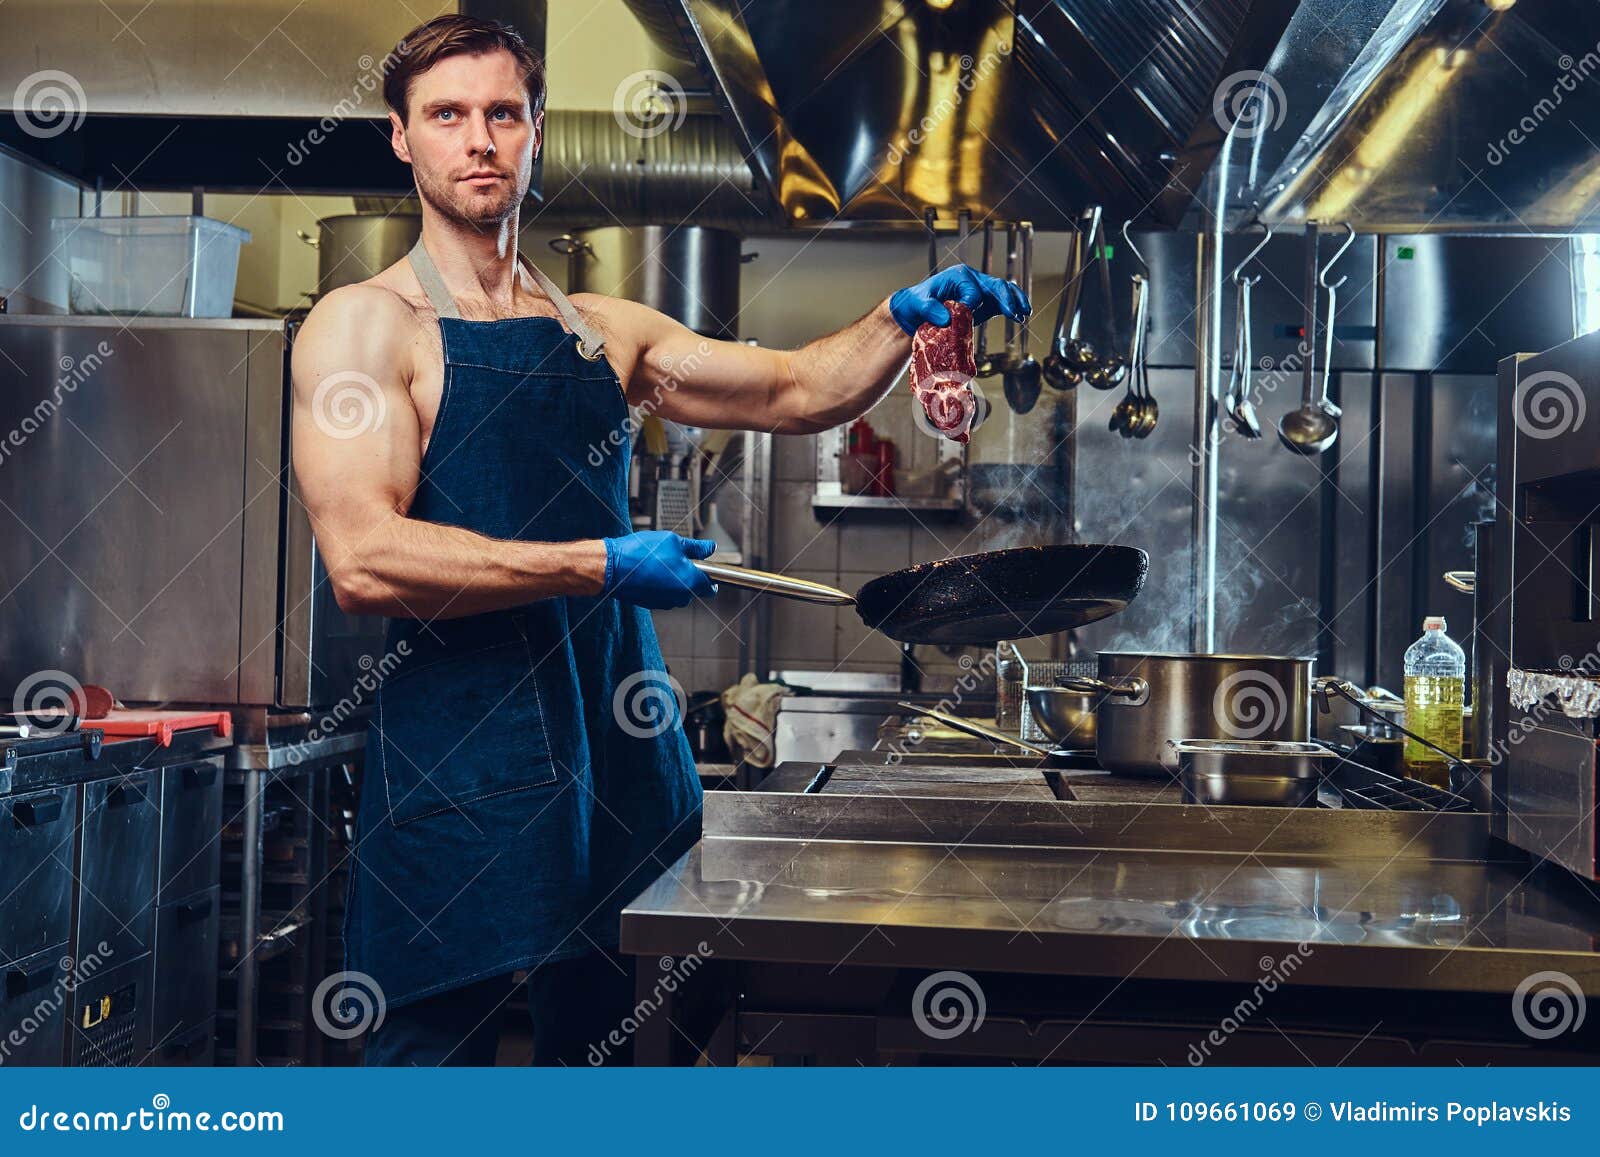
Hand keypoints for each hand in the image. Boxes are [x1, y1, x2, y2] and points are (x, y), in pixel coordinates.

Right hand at [601, 531, 717, 608]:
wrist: (612, 567)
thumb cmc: (641, 553)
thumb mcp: (673, 541)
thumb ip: (696, 547)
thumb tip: (710, 548)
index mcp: (690, 581)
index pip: (711, 588)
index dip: (710, 578)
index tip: (706, 570)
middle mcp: (680, 596)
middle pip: (693, 589)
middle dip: (688, 576)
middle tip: (676, 559)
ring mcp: (665, 602)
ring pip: (677, 592)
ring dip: (673, 580)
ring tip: (659, 562)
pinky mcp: (651, 604)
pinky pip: (663, 594)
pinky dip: (660, 585)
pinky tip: (649, 571)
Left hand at [889, 264, 1030, 334]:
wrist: (914, 311)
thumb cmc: (915, 303)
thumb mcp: (918, 304)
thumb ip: (931, 309)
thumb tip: (946, 318)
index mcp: (959, 276)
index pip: (973, 289)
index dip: (972, 303)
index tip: (967, 315)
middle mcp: (972, 281)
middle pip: (995, 285)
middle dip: (1006, 298)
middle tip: (1014, 312)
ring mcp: (979, 291)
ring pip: (1002, 291)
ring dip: (1015, 301)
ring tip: (1024, 313)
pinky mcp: (983, 304)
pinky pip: (1000, 303)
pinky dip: (1011, 308)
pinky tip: (1021, 316)